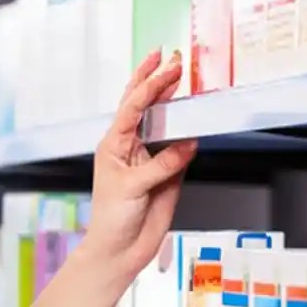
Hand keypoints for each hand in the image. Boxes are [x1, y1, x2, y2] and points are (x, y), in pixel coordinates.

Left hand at [86, 49, 197, 278]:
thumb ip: (161, 165)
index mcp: (113, 144)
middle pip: (143, 105)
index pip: (132, 106)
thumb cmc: (111, 218)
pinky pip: (181, 148)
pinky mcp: (168, 173)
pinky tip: (196, 123)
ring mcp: (150, 158)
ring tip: (183, 79)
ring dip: (173, 101)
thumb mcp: (132, 187)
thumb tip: (187, 145)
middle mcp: (131, 146)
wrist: (120, 249)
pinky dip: (189, 134)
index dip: (149, 83)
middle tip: (172, 58)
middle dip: (156, 80)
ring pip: (164, 122)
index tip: (165, 66)